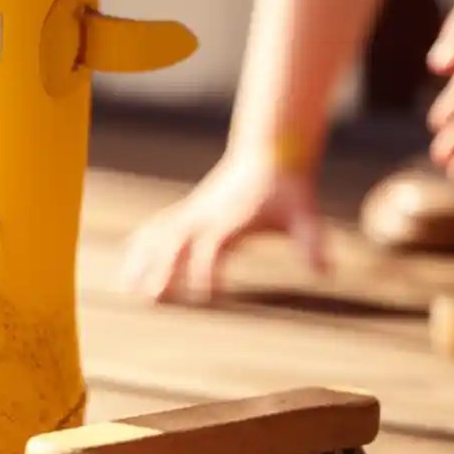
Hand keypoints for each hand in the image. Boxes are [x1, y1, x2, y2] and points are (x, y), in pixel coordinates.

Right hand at [119, 156, 327, 303]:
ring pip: (159, 238)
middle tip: (151, 298)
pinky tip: (128, 268)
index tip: (205, 295)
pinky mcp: (188, 212)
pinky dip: (140, 247)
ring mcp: (193, 213)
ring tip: (127, 289)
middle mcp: (206, 216)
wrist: (269, 154)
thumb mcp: (303, 215)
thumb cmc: (287, 191)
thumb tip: (326, 272)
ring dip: (142, 262)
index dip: (206, 269)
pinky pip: (157, 229)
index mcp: (231, 220)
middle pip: (177, 243)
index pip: (213, 247)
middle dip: (163, 270)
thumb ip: (311, 242)